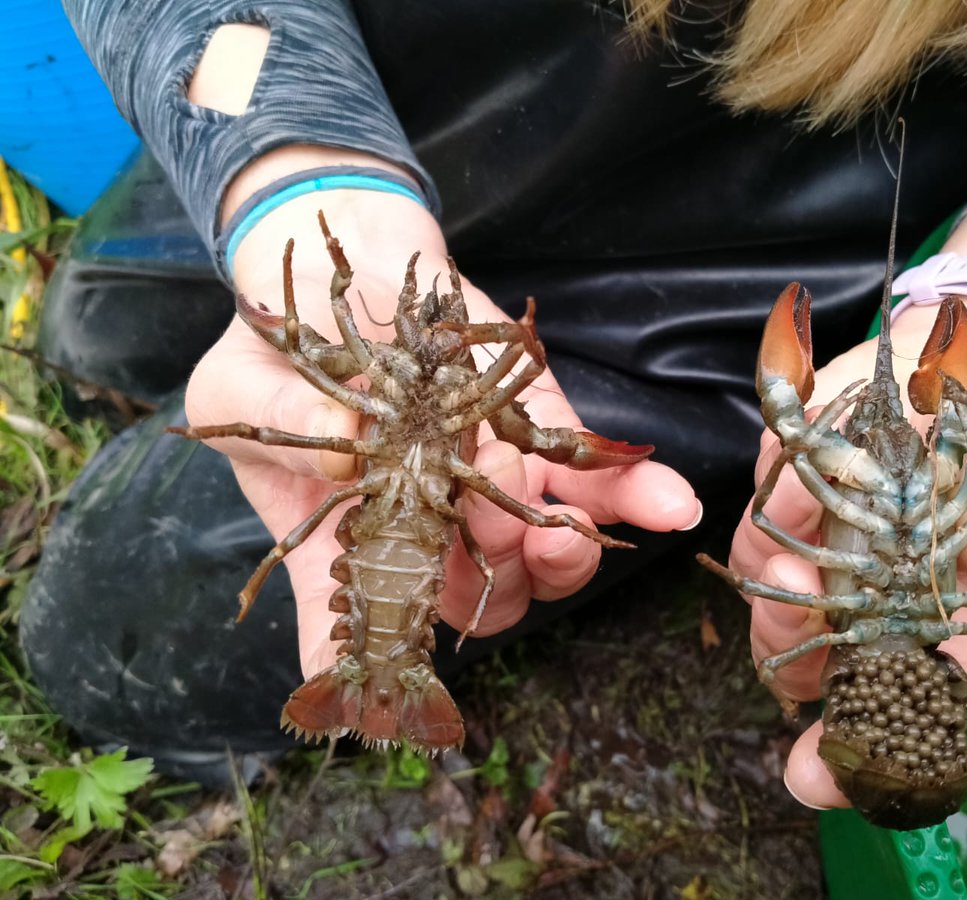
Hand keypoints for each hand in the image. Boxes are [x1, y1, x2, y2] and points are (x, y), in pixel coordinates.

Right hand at [184, 192, 700, 677]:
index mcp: (354, 538)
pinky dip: (634, 491)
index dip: (388, 661)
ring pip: (546, 548)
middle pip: (483, 593)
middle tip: (489, 513)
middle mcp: (429, 526)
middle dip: (501, 572)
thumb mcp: (247, 384)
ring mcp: (491, 482)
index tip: (391, 699)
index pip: (374, 618)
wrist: (346, 275)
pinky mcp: (535, 433)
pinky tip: (670, 504)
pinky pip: (590, 475)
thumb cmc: (275, 350)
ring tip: (570, 530)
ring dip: (570, 550)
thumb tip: (342, 460)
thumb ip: (285, 423)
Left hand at [727, 300, 966, 808]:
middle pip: (809, 647)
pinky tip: (798, 468)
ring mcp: (832, 526)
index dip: (854, 744)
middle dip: (789, 642)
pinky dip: (773, 482)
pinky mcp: (806, 465)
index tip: (814, 775)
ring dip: (770, 562)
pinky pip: (766, 486)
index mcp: (945, 615)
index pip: (897, 695)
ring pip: (768, 571)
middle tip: (794, 615)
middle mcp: (876, 583)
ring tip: (796, 538)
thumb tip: (951, 557)